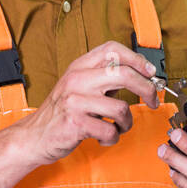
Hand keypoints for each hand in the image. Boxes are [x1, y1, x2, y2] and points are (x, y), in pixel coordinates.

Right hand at [15, 41, 159, 165]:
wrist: (34, 136)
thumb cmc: (62, 113)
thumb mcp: (79, 86)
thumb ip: (104, 78)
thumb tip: (142, 75)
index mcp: (79, 67)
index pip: (113, 50)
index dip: (137, 59)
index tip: (150, 73)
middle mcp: (76, 79)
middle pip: (124, 74)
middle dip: (147, 89)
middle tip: (153, 100)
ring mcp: (74, 101)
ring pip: (121, 108)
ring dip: (126, 122)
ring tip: (118, 127)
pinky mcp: (75, 122)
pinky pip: (110, 131)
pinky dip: (113, 138)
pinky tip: (104, 137)